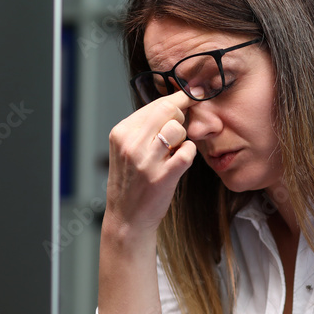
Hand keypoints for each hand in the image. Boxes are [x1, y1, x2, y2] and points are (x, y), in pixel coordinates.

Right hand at [104, 91, 196, 236]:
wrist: (127, 218)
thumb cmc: (131, 181)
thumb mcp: (126, 149)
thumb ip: (145, 127)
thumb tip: (175, 102)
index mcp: (121, 133)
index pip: (155, 104)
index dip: (178, 99)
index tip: (191, 94)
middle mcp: (131, 144)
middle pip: (169, 110)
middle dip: (181, 116)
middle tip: (177, 132)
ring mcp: (147, 161)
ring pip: (178, 129)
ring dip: (183, 138)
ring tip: (173, 151)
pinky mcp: (163, 177)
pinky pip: (188, 151)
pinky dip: (188, 153)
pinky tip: (179, 161)